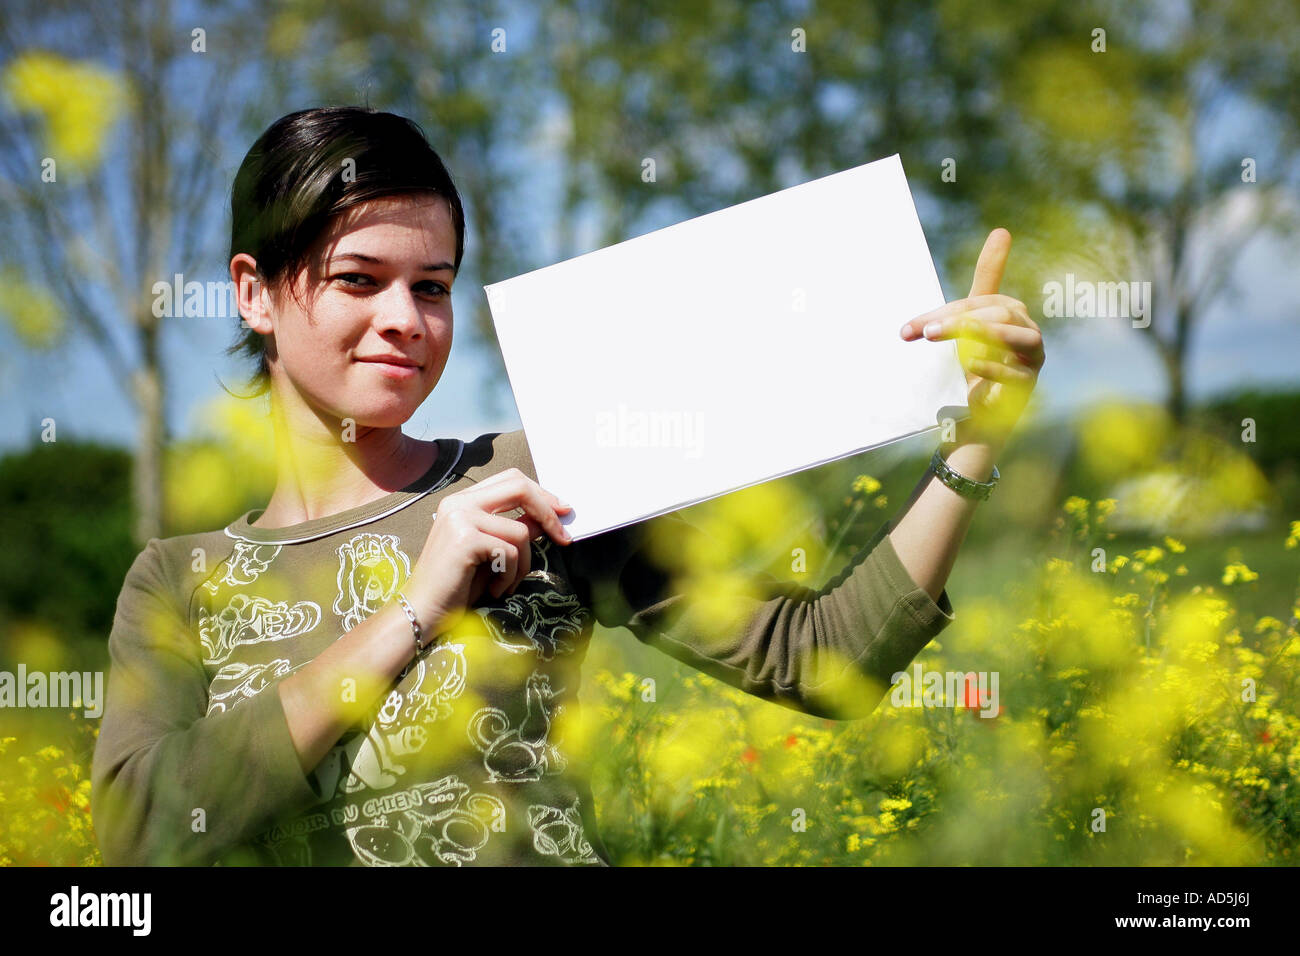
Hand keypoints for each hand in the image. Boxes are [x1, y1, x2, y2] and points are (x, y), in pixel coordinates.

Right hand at [402, 468, 571, 632]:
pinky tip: (495, 589)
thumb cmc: (458, 585)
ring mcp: (459, 517)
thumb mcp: (494, 553)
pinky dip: (510, 576)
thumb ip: (516, 529)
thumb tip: (548, 517)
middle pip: (519, 487)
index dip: (542, 495)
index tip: (562, 512)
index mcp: (463, 500)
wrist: (423, 611)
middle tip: (563, 538)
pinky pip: (510, 552)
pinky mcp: (464, 538)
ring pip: (520, 531)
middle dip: (548, 512)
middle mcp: (458, 502)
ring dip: (523, 564)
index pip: (511, 480)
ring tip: (507, 584)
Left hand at [899, 228, 1044, 445]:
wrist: (985, 413)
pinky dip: (994, 366)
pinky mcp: (1030, 382)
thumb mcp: (968, 324)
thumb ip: (974, 289)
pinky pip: (1016, 372)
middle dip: (958, 321)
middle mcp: (1025, 328)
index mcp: (1008, 309)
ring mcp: (1032, 356)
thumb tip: (1002, 230)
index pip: (976, 302)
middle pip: (996, 313)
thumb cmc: (978, 360)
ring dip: (981, 334)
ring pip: (1016, 336)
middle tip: (925, 334)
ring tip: (949, 338)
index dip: (943, 313)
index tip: (909, 330)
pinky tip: (971, 364)